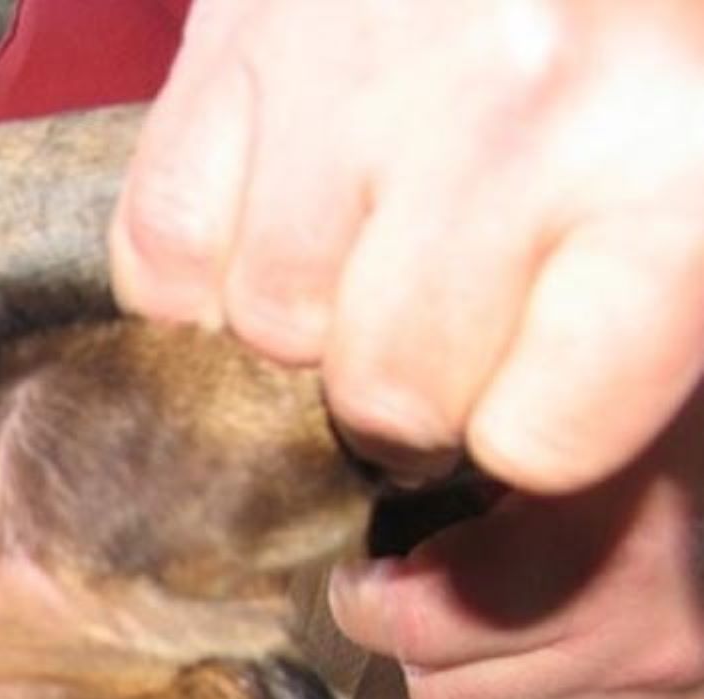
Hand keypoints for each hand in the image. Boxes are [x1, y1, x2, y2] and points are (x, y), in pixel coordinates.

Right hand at [108, 0, 703, 494]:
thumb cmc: (629, 70)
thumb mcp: (689, 209)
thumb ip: (629, 383)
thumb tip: (510, 535)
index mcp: (674, 169)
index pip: (539, 441)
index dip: (523, 433)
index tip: (535, 381)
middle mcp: (517, 108)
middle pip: (386, 395)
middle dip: (402, 391)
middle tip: (437, 320)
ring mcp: (360, 66)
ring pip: (266, 328)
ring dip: (298, 321)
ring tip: (358, 246)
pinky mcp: (235, 38)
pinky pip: (161, 250)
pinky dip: (197, 268)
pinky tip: (268, 217)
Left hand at [328, 403, 703, 698]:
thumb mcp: (631, 426)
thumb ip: (532, 430)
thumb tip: (428, 432)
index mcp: (599, 563)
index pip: (413, 621)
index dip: (363, 597)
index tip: (360, 572)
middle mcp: (619, 655)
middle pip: (439, 692)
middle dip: (412, 645)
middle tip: (415, 597)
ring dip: (464, 697)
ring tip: (470, 641)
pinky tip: (538, 693)